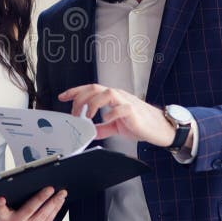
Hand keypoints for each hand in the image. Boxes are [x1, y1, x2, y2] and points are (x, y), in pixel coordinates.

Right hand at [0, 186, 66, 220]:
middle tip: (51, 189)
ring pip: (44, 216)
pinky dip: (55, 211)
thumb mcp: (2, 213)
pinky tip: (59, 203)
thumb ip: (1, 206)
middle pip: (31, 210)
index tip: (1, 199)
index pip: (1, 211)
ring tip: (61, 194)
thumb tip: (2, 198)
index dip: (0, 205)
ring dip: (54, 204)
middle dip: (43, 199)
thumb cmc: (10, 220)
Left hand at [58, 84, 174, 145]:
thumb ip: (102, 128)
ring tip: (88, 116)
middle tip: (74, 113)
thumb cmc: (140, 123)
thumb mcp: (115, 126)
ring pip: (107, 93)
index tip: (62, 96)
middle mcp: (118, 96)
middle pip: (95, 88)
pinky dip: (111, 113)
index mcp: (112, 97)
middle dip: (81, 99)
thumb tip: (89, 131)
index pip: (90, 89)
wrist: (159, 128)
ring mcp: (126, 102)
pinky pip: (121, 108)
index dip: (75, 91)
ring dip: (93, 104)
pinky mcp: (134, 111)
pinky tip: (105, 120)